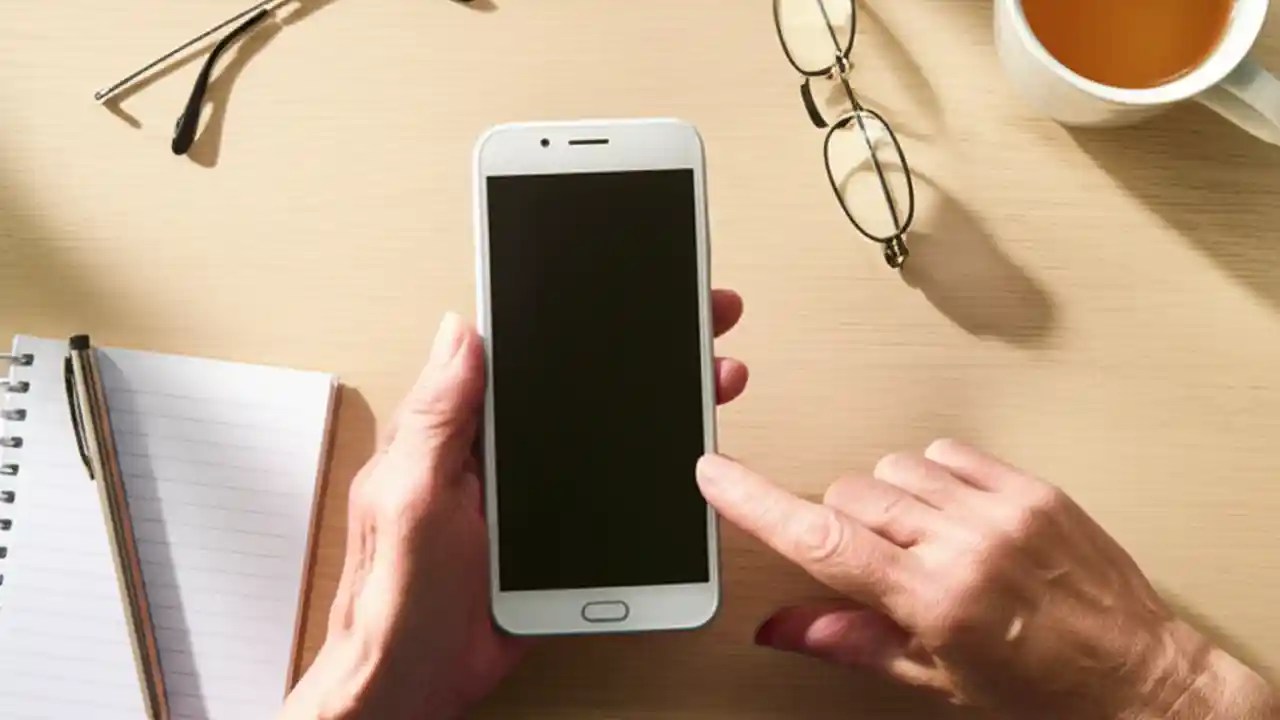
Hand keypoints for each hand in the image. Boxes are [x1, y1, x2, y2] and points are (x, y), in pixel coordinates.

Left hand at [282, 290, 748, 719]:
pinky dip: (648, 472)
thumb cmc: (393, 600)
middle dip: (639, 355)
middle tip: (698, 329)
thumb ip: (438, 415)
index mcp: (455, 432)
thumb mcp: (411, 495)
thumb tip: (460, 331)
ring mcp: (526, 495)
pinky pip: (607, 492)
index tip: (624, 288)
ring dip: (656, 410)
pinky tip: (686, 459)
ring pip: (601, 436)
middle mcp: (493, 455)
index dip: (573, 319)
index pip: (519, 355)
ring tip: (710, 382)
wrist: (411, 684)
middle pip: (575, 389)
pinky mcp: (552, 537)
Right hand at [698, 440, 1277, 719]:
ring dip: (886, 500)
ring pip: (894, 468)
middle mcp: (967, 545)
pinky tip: (951, 516)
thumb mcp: (938, 681)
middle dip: (839, 525)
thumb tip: (781, 629)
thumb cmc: (1046, 697)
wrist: (1143, 682)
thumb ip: (850, 641)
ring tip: (919, 543)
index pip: (822, 541)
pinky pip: (947, 453)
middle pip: (851, 495)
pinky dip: (932, 478)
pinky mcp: (1032, 488)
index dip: (757, 504)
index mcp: (936, 601)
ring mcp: (1003, 510)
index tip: (717, 475)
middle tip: (870, 565)